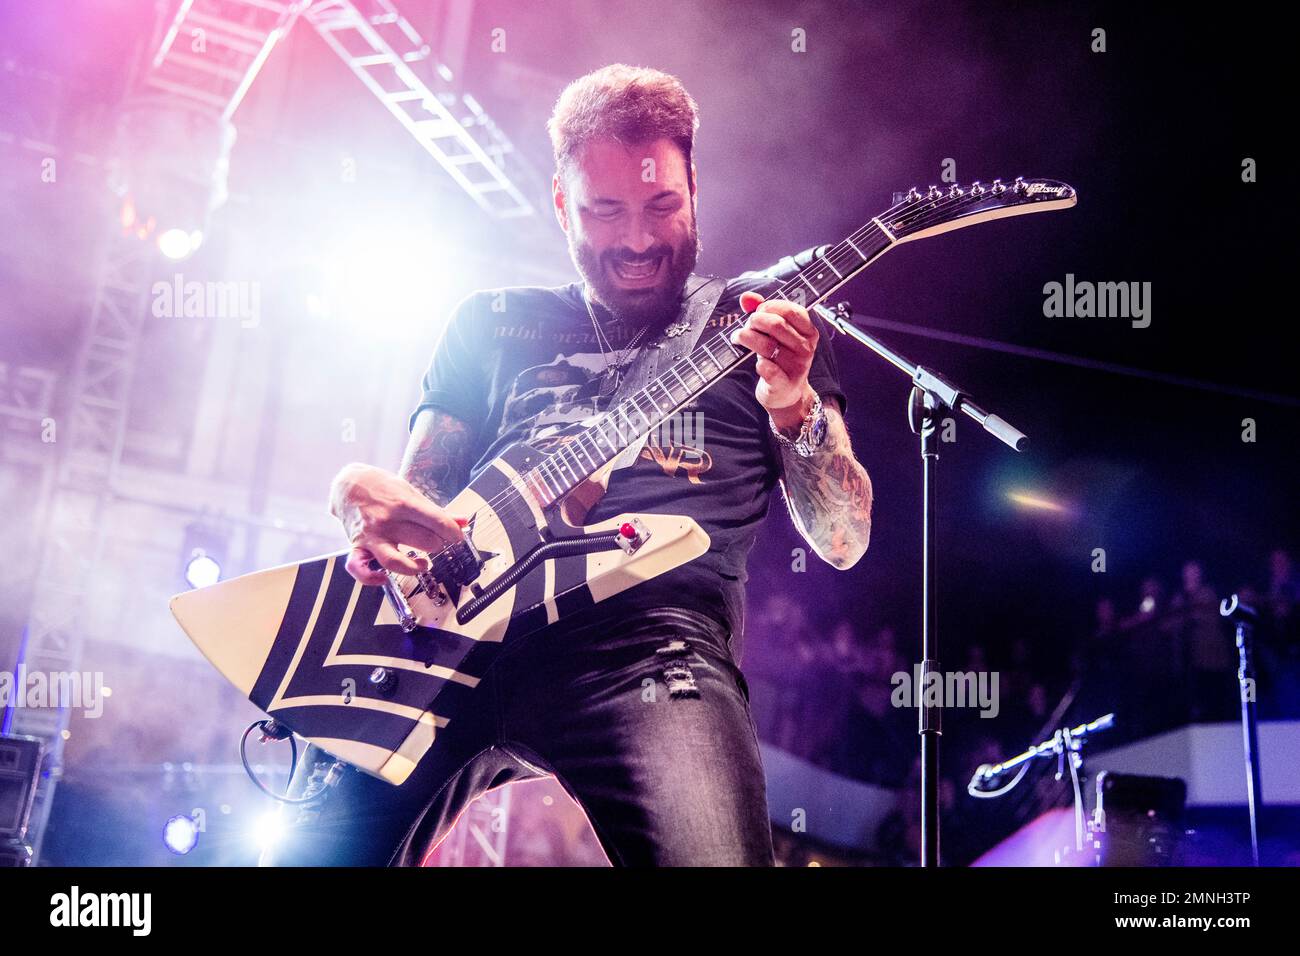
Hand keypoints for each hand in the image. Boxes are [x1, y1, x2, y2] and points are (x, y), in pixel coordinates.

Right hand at [328, 463, 468, 585]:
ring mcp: (372, 536)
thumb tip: (462, 522)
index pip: (437, 522)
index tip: (457, 537)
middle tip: (438, 542)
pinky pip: (359, 568)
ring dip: (415, 567)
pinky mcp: (358, 546)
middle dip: (437, 544)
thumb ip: (436, 510)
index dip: (454, 532)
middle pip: (424, 542)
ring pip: (395, 561)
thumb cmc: (381, 487)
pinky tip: (385, 578)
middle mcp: (387, 521)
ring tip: (424, 564)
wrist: (348, 483)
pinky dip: (371, 578)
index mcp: (404, 503)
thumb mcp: (410, 492)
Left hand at [730, 291, 817, 428]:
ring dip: (746, 338)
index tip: (757, 312)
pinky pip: (767, 368)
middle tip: (746, 326)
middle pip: (776, 325)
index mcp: (809, 332)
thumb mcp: (777, 334)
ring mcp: (797, 366)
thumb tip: (746, 297)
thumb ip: (763, 312)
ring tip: (738, 338)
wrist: (786, 393)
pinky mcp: (784, 383)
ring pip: (766, 345)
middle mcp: (806, 348)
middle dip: (754, 321)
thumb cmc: (780, 357)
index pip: (791, 310)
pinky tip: (756, 362)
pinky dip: (757, 363)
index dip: (769, 307)